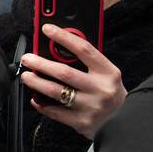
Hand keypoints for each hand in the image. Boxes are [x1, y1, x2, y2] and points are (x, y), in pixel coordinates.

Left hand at [20, 24, 125, 140]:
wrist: (126, 122)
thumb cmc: (110, 93)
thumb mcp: (106, 74)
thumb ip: (87, 62)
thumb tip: (59, 47)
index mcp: (108, 72)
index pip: (83, 49)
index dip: (63, 37)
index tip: (47, 29)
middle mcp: (100, 89)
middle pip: (64, 72)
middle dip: (41, 64)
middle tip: (28, 59)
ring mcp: (90, 107)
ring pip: (56, 92)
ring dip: (37, 83)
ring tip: (26, 77)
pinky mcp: (81, 122)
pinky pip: (55, 112)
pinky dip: (42, 104)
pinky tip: (35, 98)